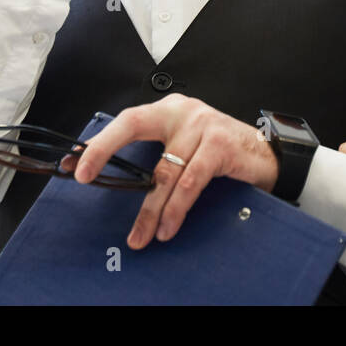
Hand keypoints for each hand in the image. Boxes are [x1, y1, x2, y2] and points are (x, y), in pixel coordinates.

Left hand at [69, 95, 278, 249]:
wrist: (268, 155)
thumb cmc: (222, 153)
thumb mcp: (186, 147)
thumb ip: (158, 157)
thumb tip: (118, 183)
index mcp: (168, 110)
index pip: (126, 121)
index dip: (99, 142)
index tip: (76, 165)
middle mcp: (182, 111)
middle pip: (133, 125)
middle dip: (104, 150)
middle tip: (86, 179)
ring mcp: (202, 125)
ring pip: (164, 170)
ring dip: (150, 208)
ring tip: (141, 235)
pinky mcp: (219, 145)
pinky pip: (191, 181)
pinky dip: (177, 208)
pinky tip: (168, 226)